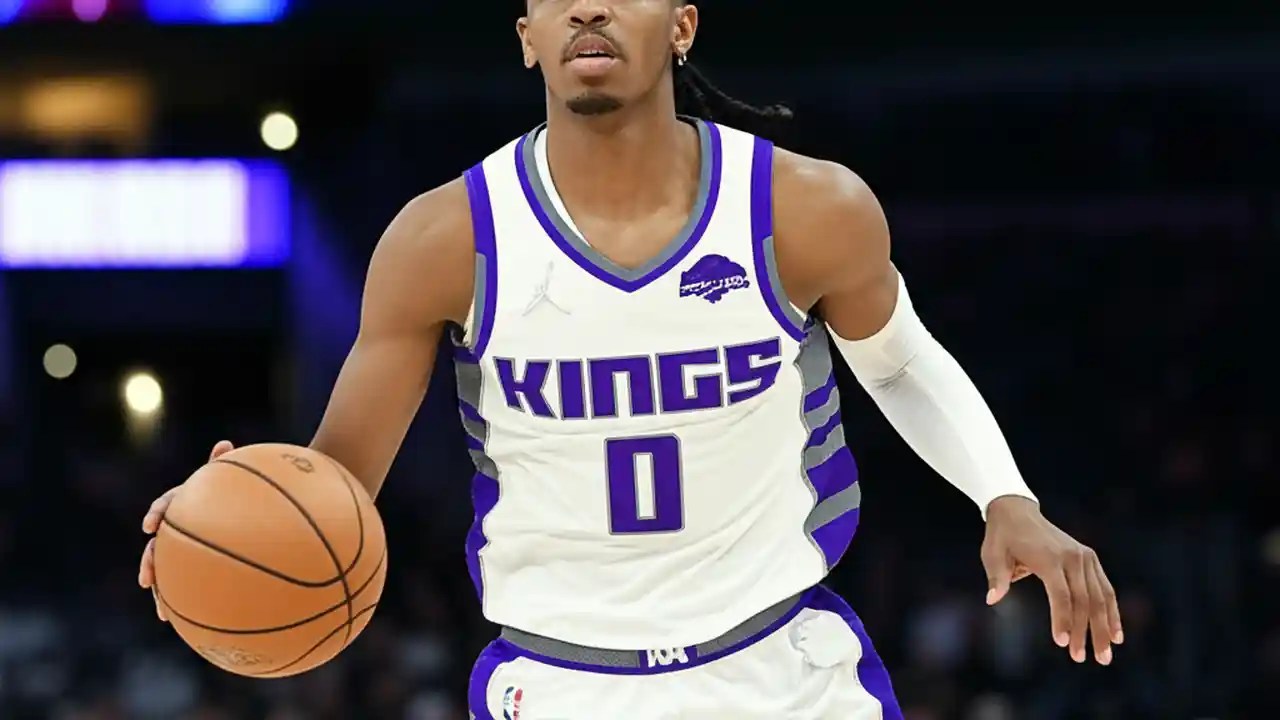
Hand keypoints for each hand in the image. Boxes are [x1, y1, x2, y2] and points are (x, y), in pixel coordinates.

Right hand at [138, 440, 234, 620]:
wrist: (258, 512)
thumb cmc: (248, 492)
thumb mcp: (240, 480)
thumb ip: (228, 466)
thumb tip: (224, 443)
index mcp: (189, 504)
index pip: (169, 505)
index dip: (158, 513)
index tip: (152, 524)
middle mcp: (183, 528)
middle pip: (160, 546)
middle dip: (151, 562)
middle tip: (147, 578)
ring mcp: (187, 550)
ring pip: (169, 571)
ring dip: (162, 590)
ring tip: (162, 611)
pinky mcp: (197, 567)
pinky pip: (186, 586)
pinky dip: (181, 603)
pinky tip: (181, 622)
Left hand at [981, 496, 1122, 665]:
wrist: (1017, 511)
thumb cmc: (1002, 538)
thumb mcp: (992, 554)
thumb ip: (996, 577)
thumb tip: (992, 599)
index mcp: (1048, 557)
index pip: (1060, 594)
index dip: (1062, 619)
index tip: (1061, 643)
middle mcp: (1072, 557)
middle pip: (1084, 600)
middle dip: (1084, 632)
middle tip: (1081, 659)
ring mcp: (1084, 557)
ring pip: (1100, 597)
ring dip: (1104, 627)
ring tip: (1104, 656)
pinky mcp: (1090, 558)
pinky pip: (1105, 589)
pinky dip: (1112, 611)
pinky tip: (1116, 634)